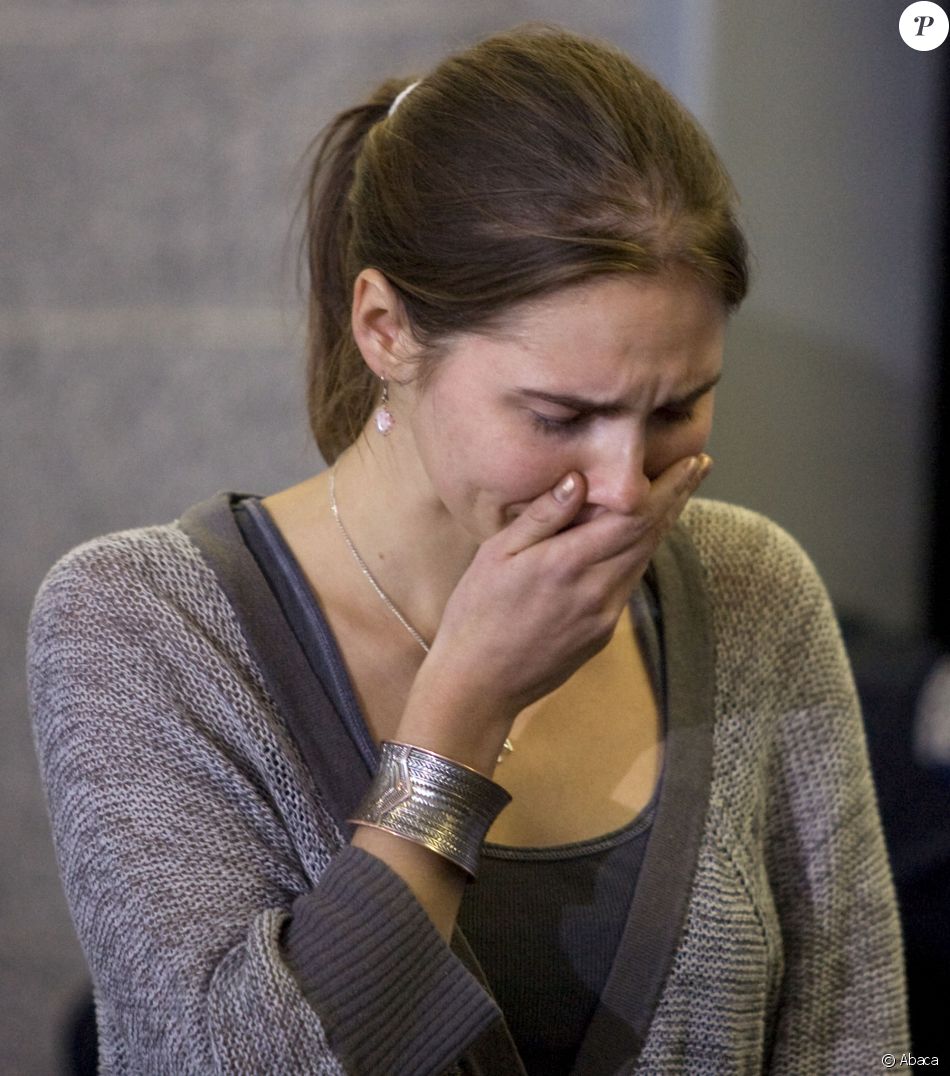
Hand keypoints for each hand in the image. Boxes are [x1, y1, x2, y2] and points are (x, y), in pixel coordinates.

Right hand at [418, 453, 711, 735]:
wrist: (479, 684)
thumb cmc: (475, 613)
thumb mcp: (496, 555)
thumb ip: (541, 516)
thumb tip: (578, 478)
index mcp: (569, 563)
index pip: (636, 516)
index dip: (669, 486)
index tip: (691, 459)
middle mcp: (597, 590)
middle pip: (651, 535)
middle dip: (678, 497)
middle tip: (698, 464)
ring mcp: (604, 616)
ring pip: (643, 559)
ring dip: (662, 525)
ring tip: (675, 493)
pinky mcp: (602, 633)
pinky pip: (628, 583)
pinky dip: (639, 553)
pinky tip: (636, 538)